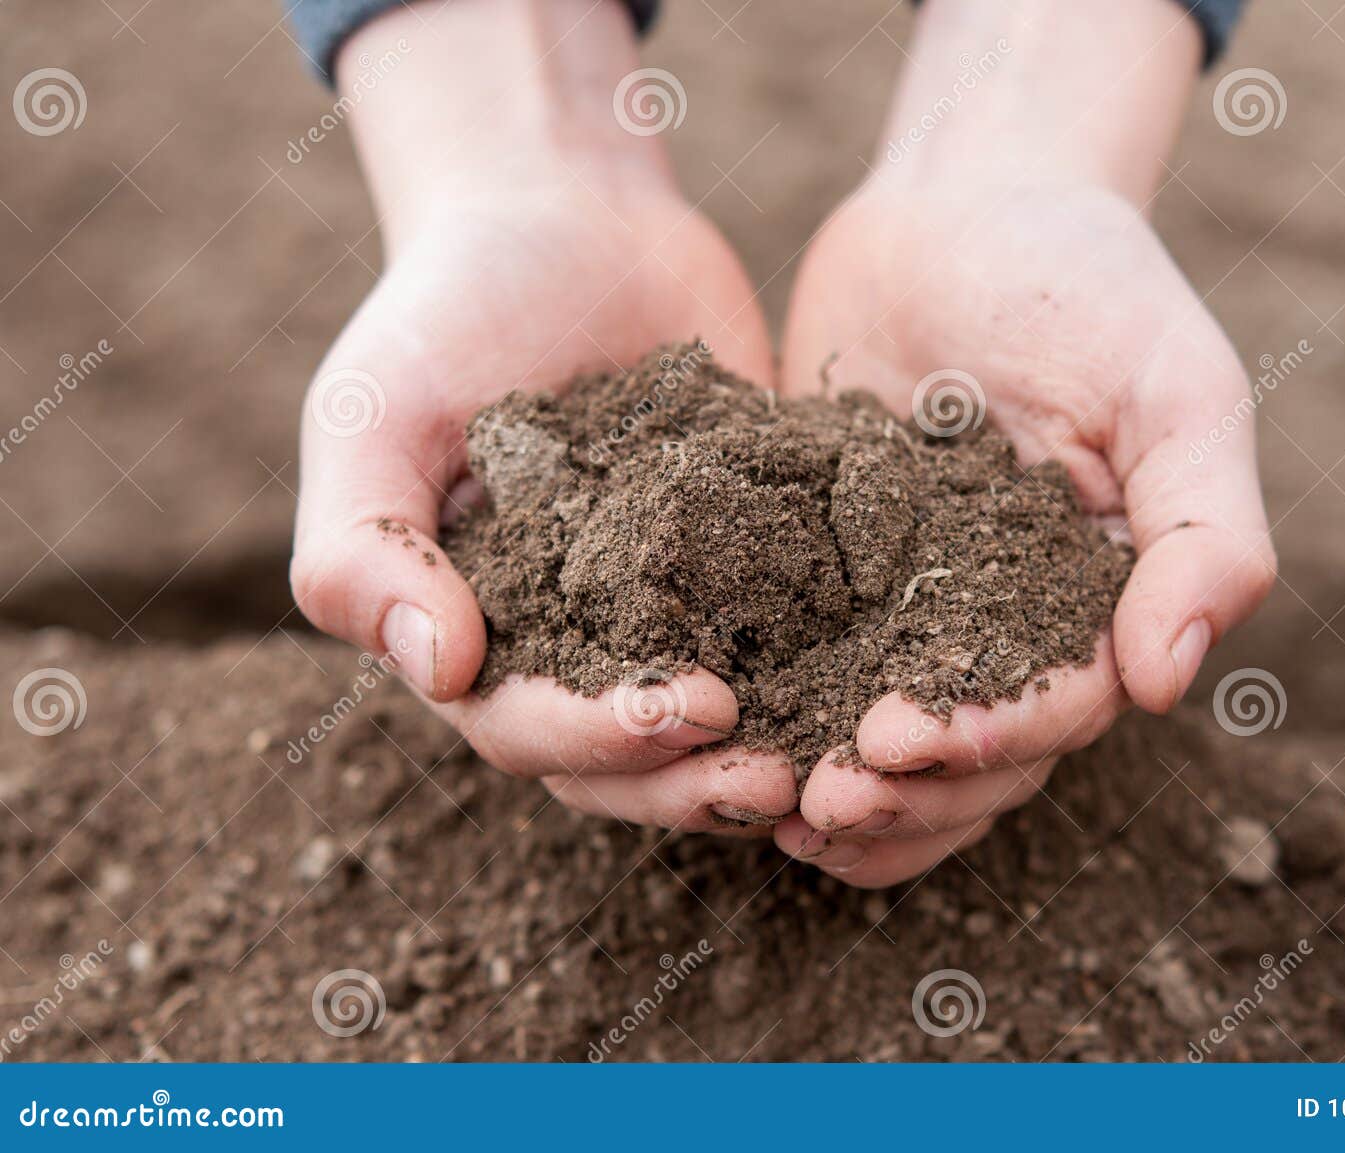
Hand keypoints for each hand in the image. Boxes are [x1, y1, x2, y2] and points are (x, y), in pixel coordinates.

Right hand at [289, 0, 794, 833]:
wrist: (565, 218)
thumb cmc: (445, 315)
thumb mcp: (366, 418)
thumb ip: (363, 550)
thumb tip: (441, 672)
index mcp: (478, 637)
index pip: (527, 730)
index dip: (599, 741)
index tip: (681, 712)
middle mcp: (575, 645)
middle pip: (626, 762)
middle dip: (693, 779)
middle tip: (774, 777)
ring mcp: (670, 610)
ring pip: (713, 726)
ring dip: (765, 754)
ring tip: (836, 764)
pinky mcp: (752, 563)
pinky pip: (789, 635)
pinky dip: (831, 670)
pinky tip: (886, 677)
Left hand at [772, 0, 1275, 885]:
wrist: (959, 203)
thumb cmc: (1087, 283)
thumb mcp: (1174, 388)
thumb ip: (1204, 532)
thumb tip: (1168, 683)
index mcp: (1100, 603)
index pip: (1060, 707)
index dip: (989, 736)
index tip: (904, 737)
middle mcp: (1009, 625)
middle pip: (973, 758)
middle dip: (902, 793)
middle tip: (819, 804)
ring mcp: (915, 608)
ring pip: (892, 745)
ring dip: (842, 793)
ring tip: (768, 813)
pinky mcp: (829, 577)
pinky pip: (809, 672)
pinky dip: (778, 725)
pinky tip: (724, 754)